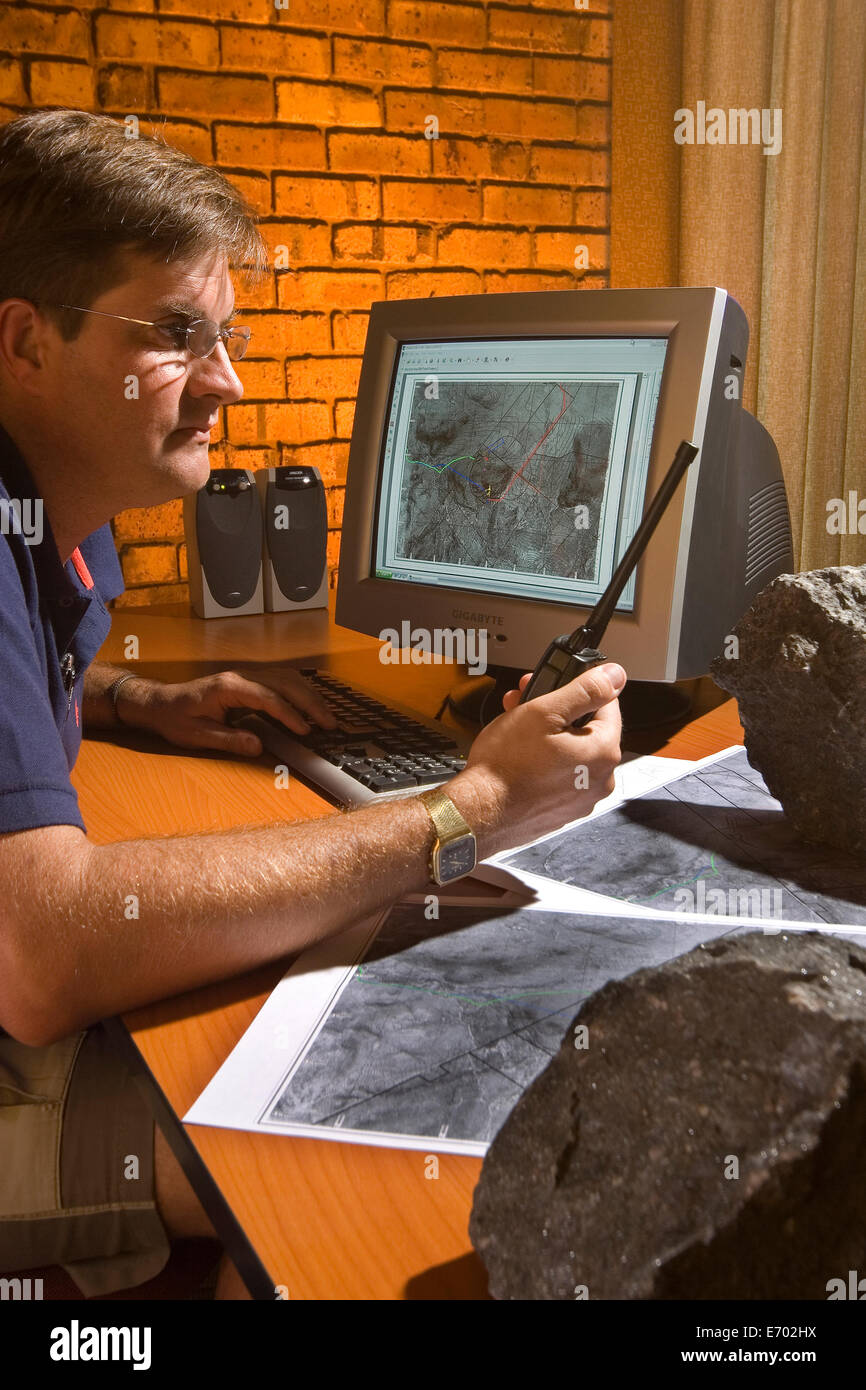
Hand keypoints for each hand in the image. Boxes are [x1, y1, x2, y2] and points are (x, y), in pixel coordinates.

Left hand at [117, 665, 337, 755]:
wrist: (160, 702)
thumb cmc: (175, 718)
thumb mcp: (197, 735)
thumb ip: (228, 740)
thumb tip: (258, 747)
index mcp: (227, 687)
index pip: (268, 697)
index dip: (289, 714)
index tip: (306, 730)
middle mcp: (240, 675)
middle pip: (284, 683)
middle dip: (310, 702)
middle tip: (329, 724)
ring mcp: (245, 675)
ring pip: (286, 678)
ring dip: (309, 695)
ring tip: (326, 716)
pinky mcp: (248, 680)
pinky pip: (280, 681)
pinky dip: (299, 692)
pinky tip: (310, 705)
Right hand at [446, 663, 625, 857]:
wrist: (479, 812)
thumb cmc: (506, 767)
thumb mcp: (544, 713)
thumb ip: (585, 690)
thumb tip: (614, 676)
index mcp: (604, 753)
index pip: (608, 705)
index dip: (578, 689)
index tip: (556, 686)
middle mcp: (601, 780)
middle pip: (587, 730)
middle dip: (557, 712)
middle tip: (527, 702)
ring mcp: (582, 799)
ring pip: (572, 753)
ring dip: (549, 735)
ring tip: (518, 728)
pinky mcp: (563, 810)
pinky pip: (561, 776)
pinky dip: (545, 762)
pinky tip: (521, 756)